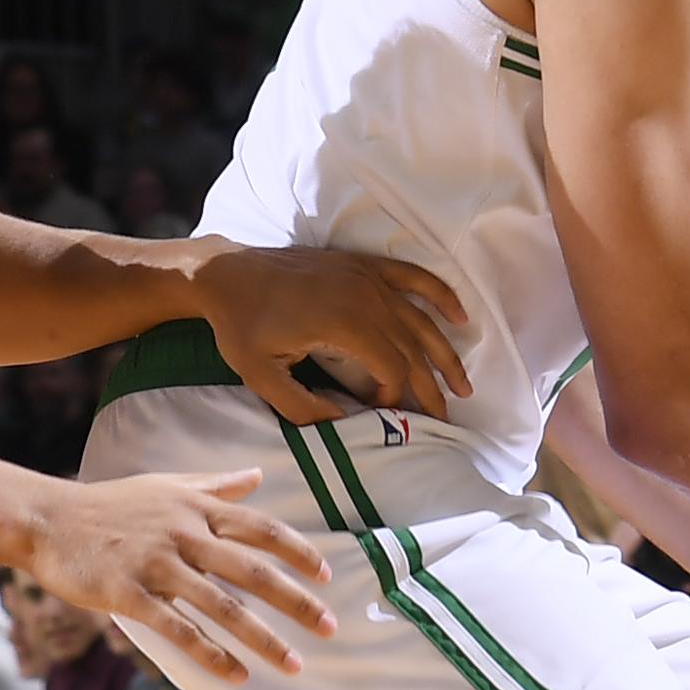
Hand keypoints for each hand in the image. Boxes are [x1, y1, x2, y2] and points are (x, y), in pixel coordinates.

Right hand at [26, 469, 335, 684]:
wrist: (47, 520)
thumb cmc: (111, 504)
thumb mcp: (165, 486)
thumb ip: (214, 486)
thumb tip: (256, 475)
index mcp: (196, 509)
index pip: (261, 529)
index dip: (298, 553)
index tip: (328, 576)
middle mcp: (184, 534)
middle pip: (253, 570)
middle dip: (296, 601)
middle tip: (329, 628)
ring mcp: (157, 565)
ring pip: (222, 605)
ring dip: (263, 638)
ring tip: (293, 665)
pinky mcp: (130, 594)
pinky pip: (178, 630)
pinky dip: (210, 654)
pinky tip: (236, 676)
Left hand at [199, 244, 471, 425]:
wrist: (226, 274)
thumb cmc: (240, 326)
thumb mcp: (260, 376)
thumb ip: (301, 407)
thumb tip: (343, 424)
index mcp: (343, 324)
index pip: (391, 367)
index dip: (396, 395)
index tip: (385, 413)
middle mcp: (365, 297)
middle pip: (412, 348)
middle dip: (431, 386)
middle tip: (446, 416)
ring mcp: (367, 277)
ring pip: (421, 319)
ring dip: (445, 353)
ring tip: (464, 384)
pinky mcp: (363, 265)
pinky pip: (414, 277)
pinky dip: (440, 295)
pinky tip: (460, 317)